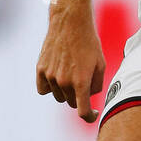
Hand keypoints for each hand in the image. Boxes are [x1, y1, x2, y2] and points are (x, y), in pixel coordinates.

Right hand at [36, 7, 105, 122]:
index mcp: (81, 82)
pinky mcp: (40, 69)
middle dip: (79, 98)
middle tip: (83, 84)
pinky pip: (44, 89)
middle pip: (71, 103)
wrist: (70, 23)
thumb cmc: (89, 43)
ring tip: (71, 73)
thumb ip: (96, 85)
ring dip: (65, 91)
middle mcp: (64, 81)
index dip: (89, 117)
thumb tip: (89, 97)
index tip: (93, 114)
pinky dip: (50, 87)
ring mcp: (50, 76)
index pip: (83, 111)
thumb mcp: (100, 64)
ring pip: (58, 96)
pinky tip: (57, 77)